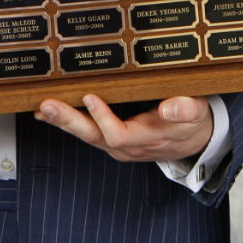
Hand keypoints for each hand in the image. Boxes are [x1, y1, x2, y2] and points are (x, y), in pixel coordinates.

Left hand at [37, 93, 212, 162]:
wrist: (194, 139)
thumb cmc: (194, 121)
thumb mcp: (198, 111)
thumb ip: (186, 109)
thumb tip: (171, 108)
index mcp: (148, 137)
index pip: (119, 134)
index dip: (103, 118)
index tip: (90, 96)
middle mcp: (128, 145)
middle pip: (94, 137)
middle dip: (69, 121)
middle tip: (48, 106)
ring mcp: (118, 145)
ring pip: (87, 136)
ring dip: (64, 121)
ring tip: (43, 107)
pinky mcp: (113, 139)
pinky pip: (88, 133)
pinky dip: (69, 122)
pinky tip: (51, 113)